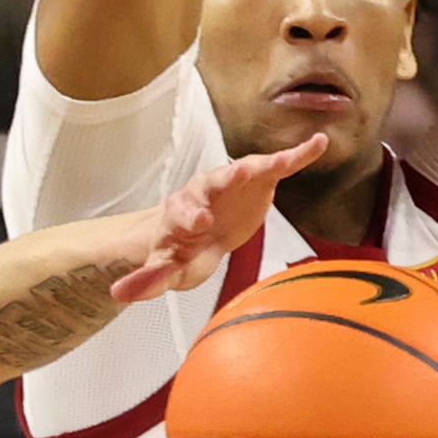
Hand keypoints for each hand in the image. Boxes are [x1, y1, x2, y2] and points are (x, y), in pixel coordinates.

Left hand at [108, 137, 326, 302]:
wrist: (198, 228)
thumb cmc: (183, 247)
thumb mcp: (169, 267)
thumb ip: (148, 280)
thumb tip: (117, 294)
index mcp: (182, 212)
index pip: (183, 211)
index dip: (190, 215)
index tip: (197, 223)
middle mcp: (206, 190)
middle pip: (211, 183)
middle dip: (222, 183)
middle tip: (239, 175)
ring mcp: (233, 182)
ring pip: (245, 170)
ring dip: (259, 165)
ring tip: (276, 162)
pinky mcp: (259, 180)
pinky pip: (279, 165)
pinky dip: (298, 155)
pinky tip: (319, 143)